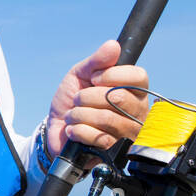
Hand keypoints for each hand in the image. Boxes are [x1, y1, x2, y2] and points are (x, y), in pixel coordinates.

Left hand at [45, 39, 149, 168]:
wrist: (56, 127)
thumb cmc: (73, 98)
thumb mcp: (81, 74)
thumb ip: (96, 61)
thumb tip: (113, 45)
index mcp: (134, 89)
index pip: (138, 77)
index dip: (111, 75)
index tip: (93, 78)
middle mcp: (137, 110)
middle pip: (120, 98)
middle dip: (88, 97)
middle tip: (78, 99)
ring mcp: (128, 132)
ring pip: (108, 119)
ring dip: (80, 114)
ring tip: (73, 115)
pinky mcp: (115, 149)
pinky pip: (99, 138)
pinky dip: (78, 130)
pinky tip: (74, 129)